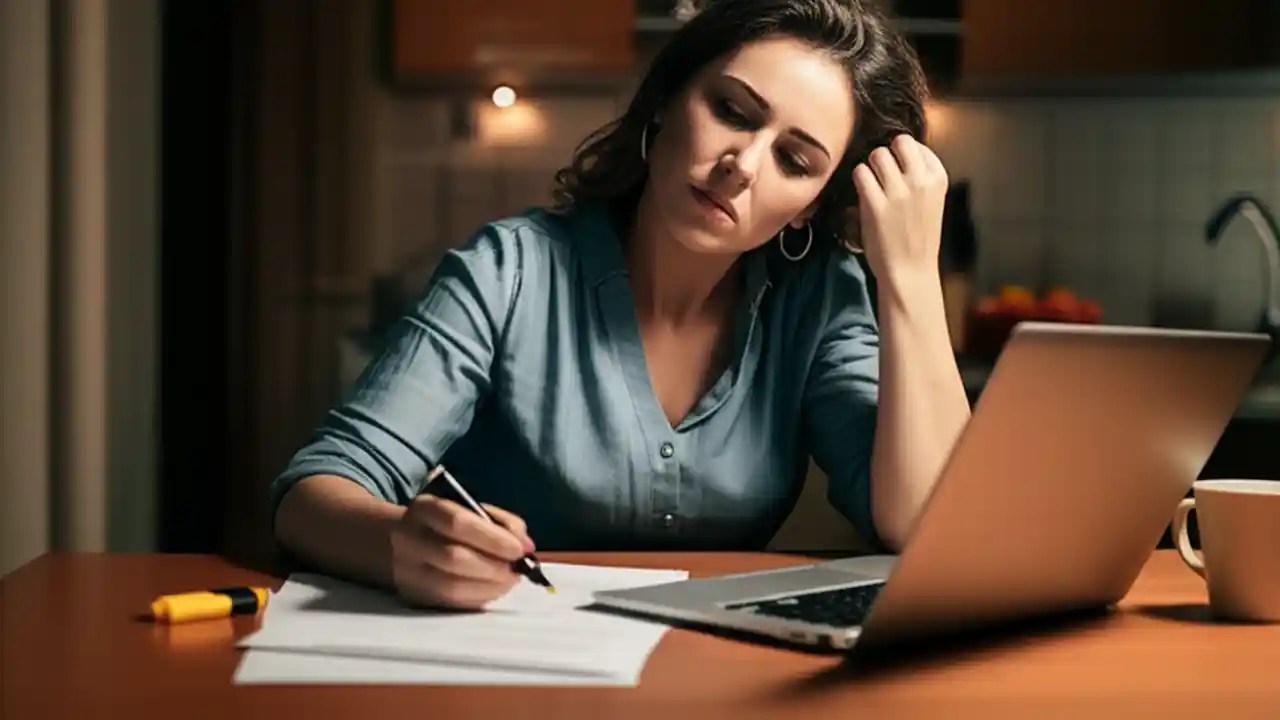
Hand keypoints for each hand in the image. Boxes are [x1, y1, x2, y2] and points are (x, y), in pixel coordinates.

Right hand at [389, 495, 535, 609]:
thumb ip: (502, 523)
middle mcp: (409, 540)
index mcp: (425, 509)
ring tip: (510, 579)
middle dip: (494, 566)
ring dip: (490, 586)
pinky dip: (480, 598)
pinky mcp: (415, 597)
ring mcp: (408, 572)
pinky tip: (494, 589)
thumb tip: (526, 546)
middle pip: (454, 558)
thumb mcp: (471, 509)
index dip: (492, 539)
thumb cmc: (446, 524)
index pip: (457, 523)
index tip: (518, 550)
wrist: (399, 542)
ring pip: (452, 587)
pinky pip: (452, 603)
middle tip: (517, 569)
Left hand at [851, 133, 947, 286]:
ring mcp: (898, 192)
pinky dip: (859, 181)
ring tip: (872, 186)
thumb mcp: (931, 201)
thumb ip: (919, 176)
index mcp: (938, 178)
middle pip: (897, 143)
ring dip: (870, 168)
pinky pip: (860, 173)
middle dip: (886, 156)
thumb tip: (895, 152)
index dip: (902, 155)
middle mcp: (921, 180)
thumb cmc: (918, 238)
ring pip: (876, 155)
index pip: (916, 144)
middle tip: (881, 176)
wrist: (910, 271)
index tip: (899, 171)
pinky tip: (863, 195)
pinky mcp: (875, 204)